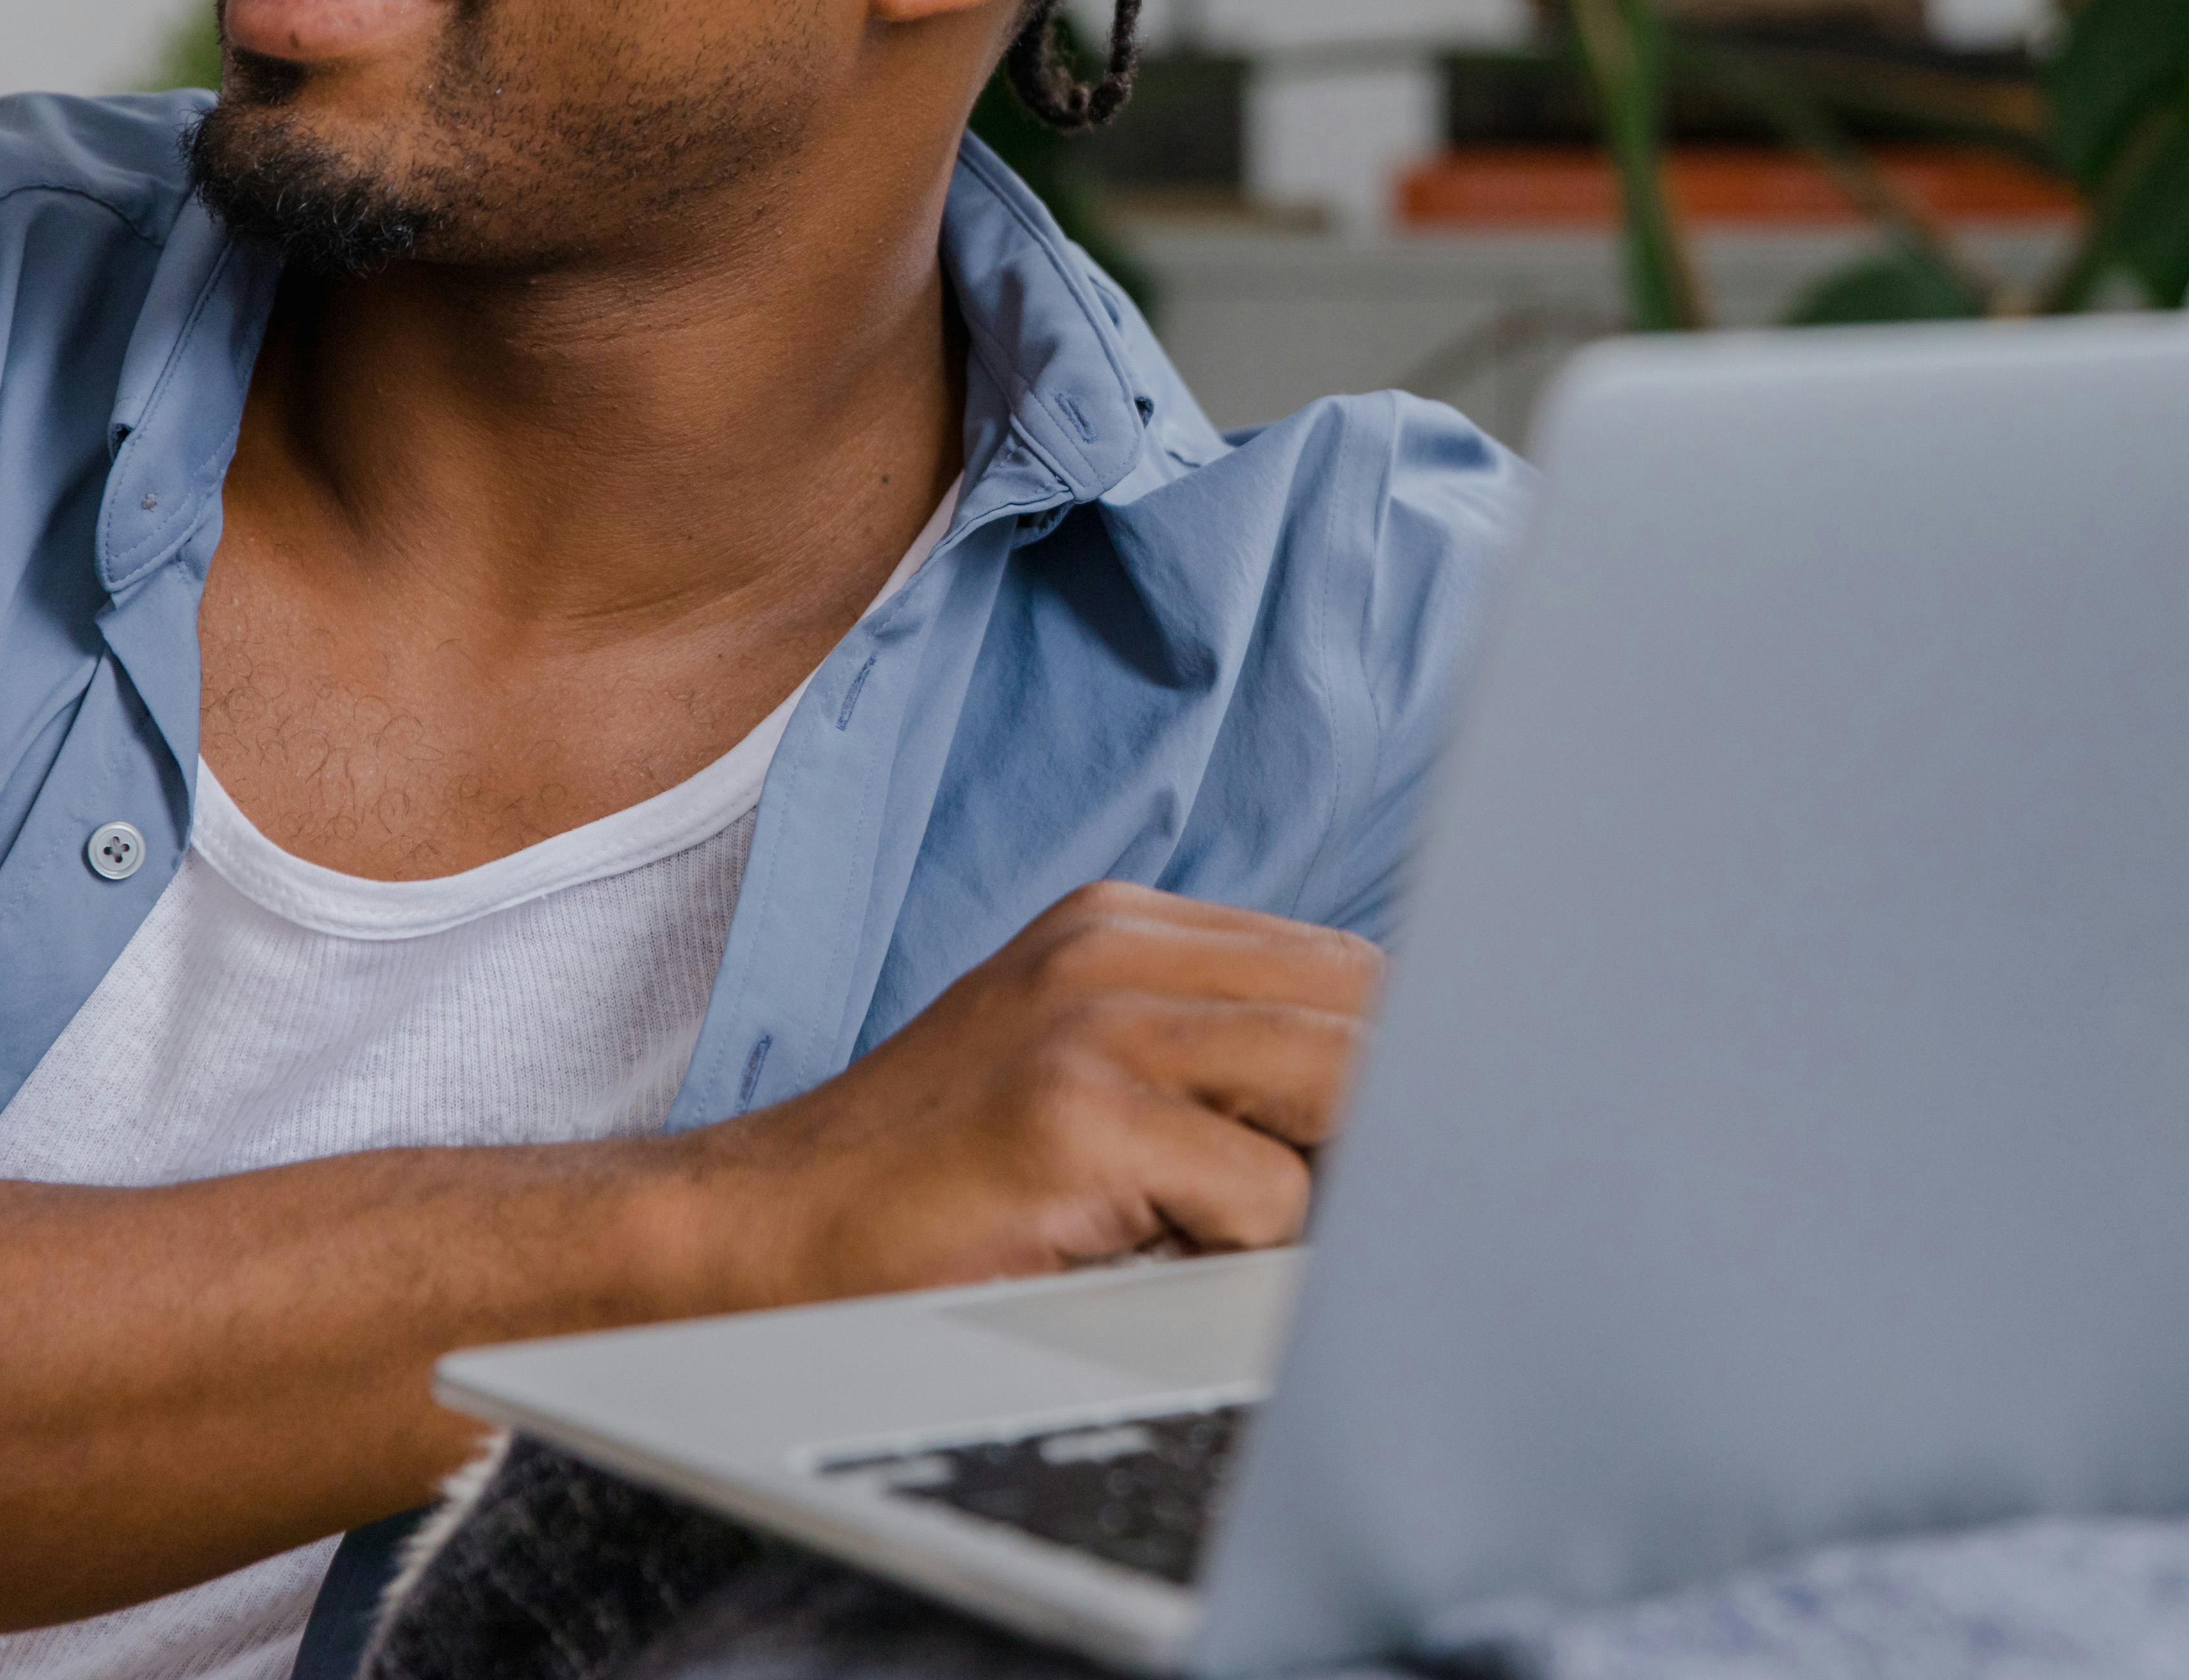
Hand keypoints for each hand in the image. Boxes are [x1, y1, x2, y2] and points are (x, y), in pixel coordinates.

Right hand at [694, 881, 1382, 1303]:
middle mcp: (1114, 949)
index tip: (1430, 1131)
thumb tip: (1404, 1106)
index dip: (1407, 1058)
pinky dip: (1237, 1256)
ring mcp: (1093, 1021)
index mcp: (1125, 926)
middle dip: (1391, 1120)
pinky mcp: (1076, 1114)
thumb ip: (1214, 1057)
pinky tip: (1142, 1261)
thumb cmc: (935, 1183)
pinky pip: (1266, 1196)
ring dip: (1317, 1189)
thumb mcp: (1080, 1067)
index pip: (1348, 966)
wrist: (757, 1236)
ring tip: (1217, 1233)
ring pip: (1341, 1088)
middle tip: (1350, 1210)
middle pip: (1369, 1009)